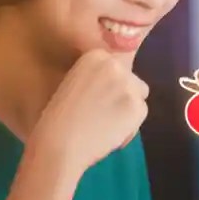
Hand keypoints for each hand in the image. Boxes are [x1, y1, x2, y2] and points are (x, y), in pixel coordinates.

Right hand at [32, 49, 148, 173]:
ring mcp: (128, 86)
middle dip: (121, 95)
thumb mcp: (73, 84)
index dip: (109, 85)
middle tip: (102, 114)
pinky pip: (141, 114)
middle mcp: (115, 65)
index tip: (95, 99)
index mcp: (95, 56)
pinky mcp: (138, 107)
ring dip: (127, 108)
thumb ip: (95, 79)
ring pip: (139, 96)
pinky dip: (131, 125)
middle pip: (131, 79)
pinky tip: (111, 134)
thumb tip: (111, 84)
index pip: (116, 66)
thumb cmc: (57, 119)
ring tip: (107, 125)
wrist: (60, 144)